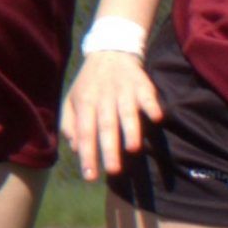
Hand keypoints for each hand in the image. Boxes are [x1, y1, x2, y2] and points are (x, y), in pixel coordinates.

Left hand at [61, 48, 163, 183]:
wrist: (110, 51)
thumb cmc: (89, 83)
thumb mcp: (72, 100)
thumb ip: (70, 124)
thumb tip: (76, 148)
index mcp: (85, 103)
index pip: (85, 132)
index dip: (87, 155)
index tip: (90, 176)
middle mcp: (104, 98)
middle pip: (106, 126)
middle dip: (110, 149)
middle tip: (114, 171)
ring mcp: (123, 90)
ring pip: (127, 112)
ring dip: (131, 129)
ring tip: (133, 149)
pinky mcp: (141, 83)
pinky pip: (148, 95)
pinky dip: (152, 105)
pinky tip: (157, 118)